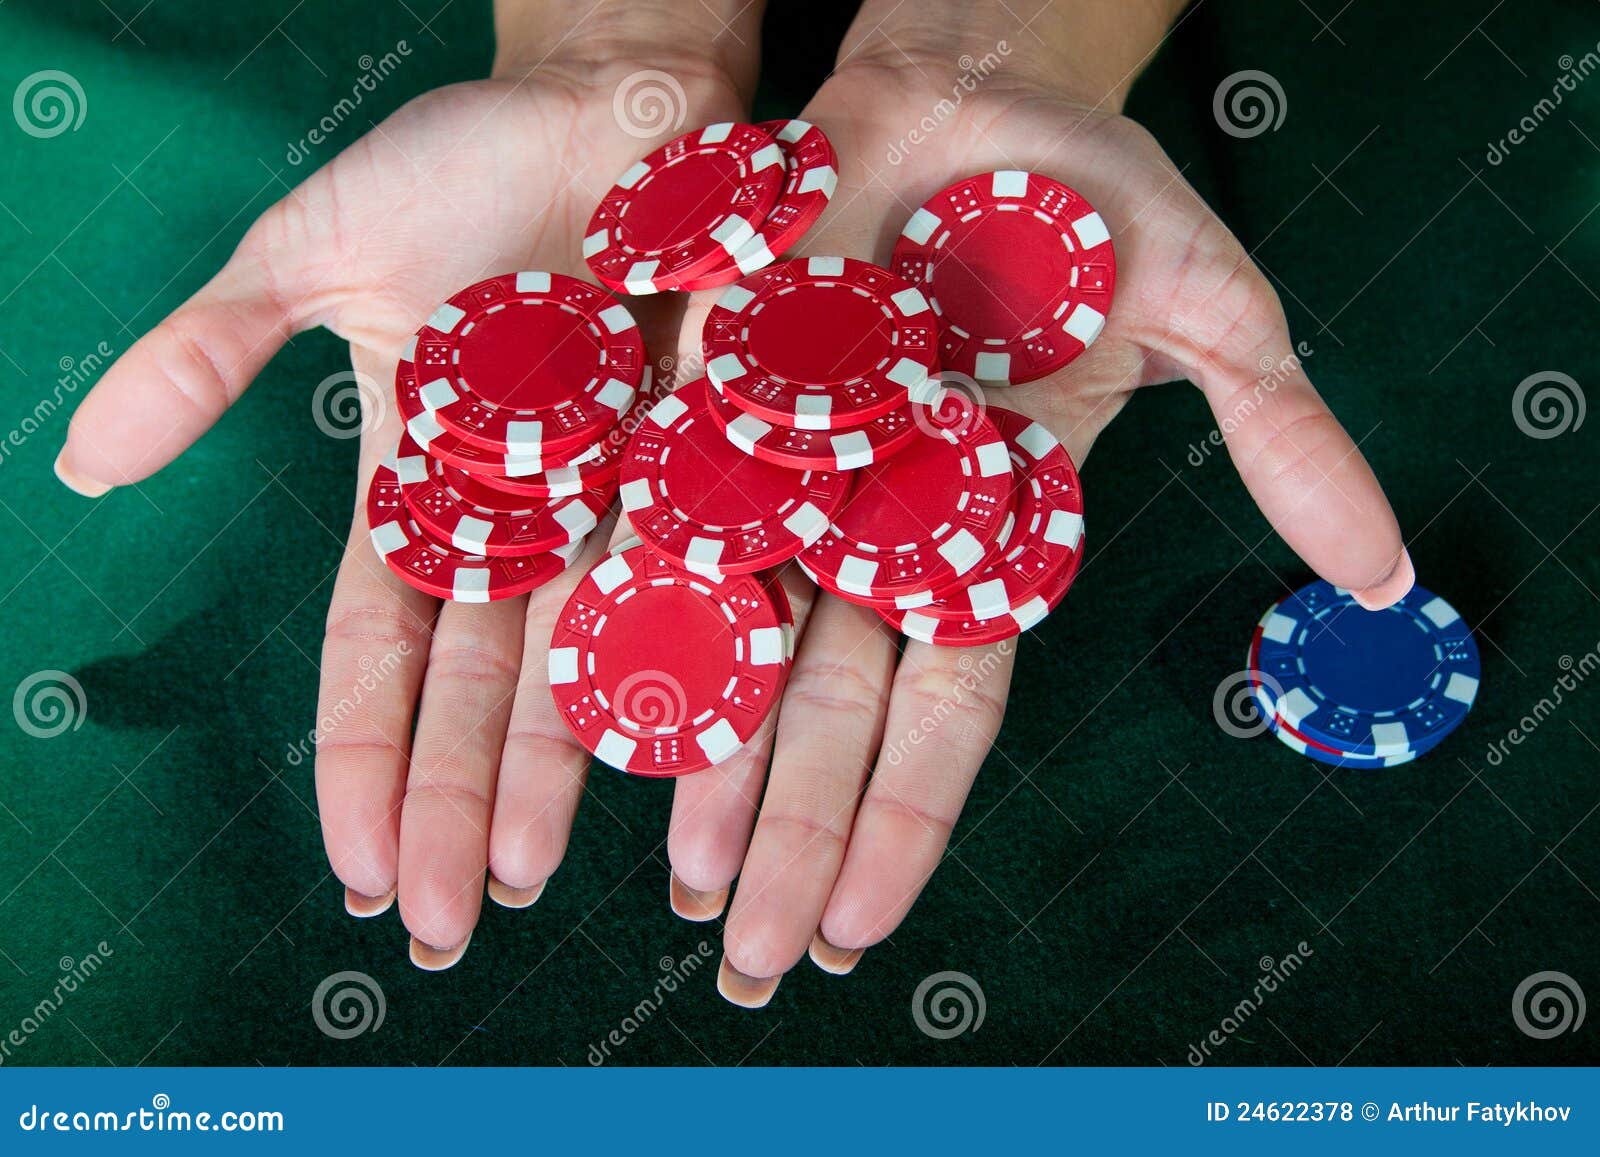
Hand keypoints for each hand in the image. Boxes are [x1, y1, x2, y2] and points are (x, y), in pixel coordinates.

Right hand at [53, 5, 762, 967]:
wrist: (615, 106)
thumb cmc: (462, 165)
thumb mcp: (311, 252)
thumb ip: (208, 354)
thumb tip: (80, 464)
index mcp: (421, 487)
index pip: (378, 650)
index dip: (364, 758)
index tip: (359, 868)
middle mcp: (523, 519)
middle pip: (484, 685)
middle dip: (459, 802)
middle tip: (450, 921)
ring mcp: (620, 500)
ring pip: (589, 658)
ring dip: (561, 773)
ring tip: (536, 875)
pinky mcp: (715, 468)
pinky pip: (710, 584)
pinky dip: (698, 668)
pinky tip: (683, 766)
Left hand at [667, 20, 1412, 1004]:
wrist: (974, 84)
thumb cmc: (1092, 200)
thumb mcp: (1211, 313)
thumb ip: (1283, 442)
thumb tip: (1386, 575)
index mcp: (980, 534)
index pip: (939, 709)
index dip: (900, 820)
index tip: (859, 927)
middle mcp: (869, 523)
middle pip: (819, 705)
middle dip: (787, 829)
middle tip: (750, 957)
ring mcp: (780, 464)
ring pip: (725, 631)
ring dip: (694, 754)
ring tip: (662, 874)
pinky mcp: (702, 390)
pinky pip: (646, 507)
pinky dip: (613, 598)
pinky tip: (582, 701)